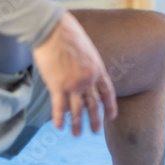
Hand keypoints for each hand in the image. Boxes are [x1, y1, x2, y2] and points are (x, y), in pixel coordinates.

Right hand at [32, 11, 117, 136]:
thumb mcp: (87, 48)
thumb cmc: (68, 34)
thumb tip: (87, 70)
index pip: (107, 92)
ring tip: (77, 135)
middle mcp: (88, 79)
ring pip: (77, 110)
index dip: (109, 106)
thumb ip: (89, 63)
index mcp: (97, 68)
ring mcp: (73, 84)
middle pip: (94, 104)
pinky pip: (59, 107)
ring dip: (77, 124)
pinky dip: (59, 119)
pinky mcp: (57, 85)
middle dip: (95, 120)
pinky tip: (59, 127)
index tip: (111, 116)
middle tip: (95, 131)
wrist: (52, 29)